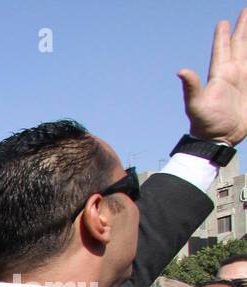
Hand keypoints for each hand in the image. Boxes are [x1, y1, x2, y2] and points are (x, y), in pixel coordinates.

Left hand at [181, 11, 246, 145]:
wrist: (219, 139)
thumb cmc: (205, 124)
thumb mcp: (196, 104)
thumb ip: (191, 87)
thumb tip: (181, 71)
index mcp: (220, 75)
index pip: (222, 49)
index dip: (222, 35)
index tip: (224, 21)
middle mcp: (232, 74)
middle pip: (239, 45)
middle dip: (242, 29)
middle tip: (244, 11)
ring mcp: (243, 81)